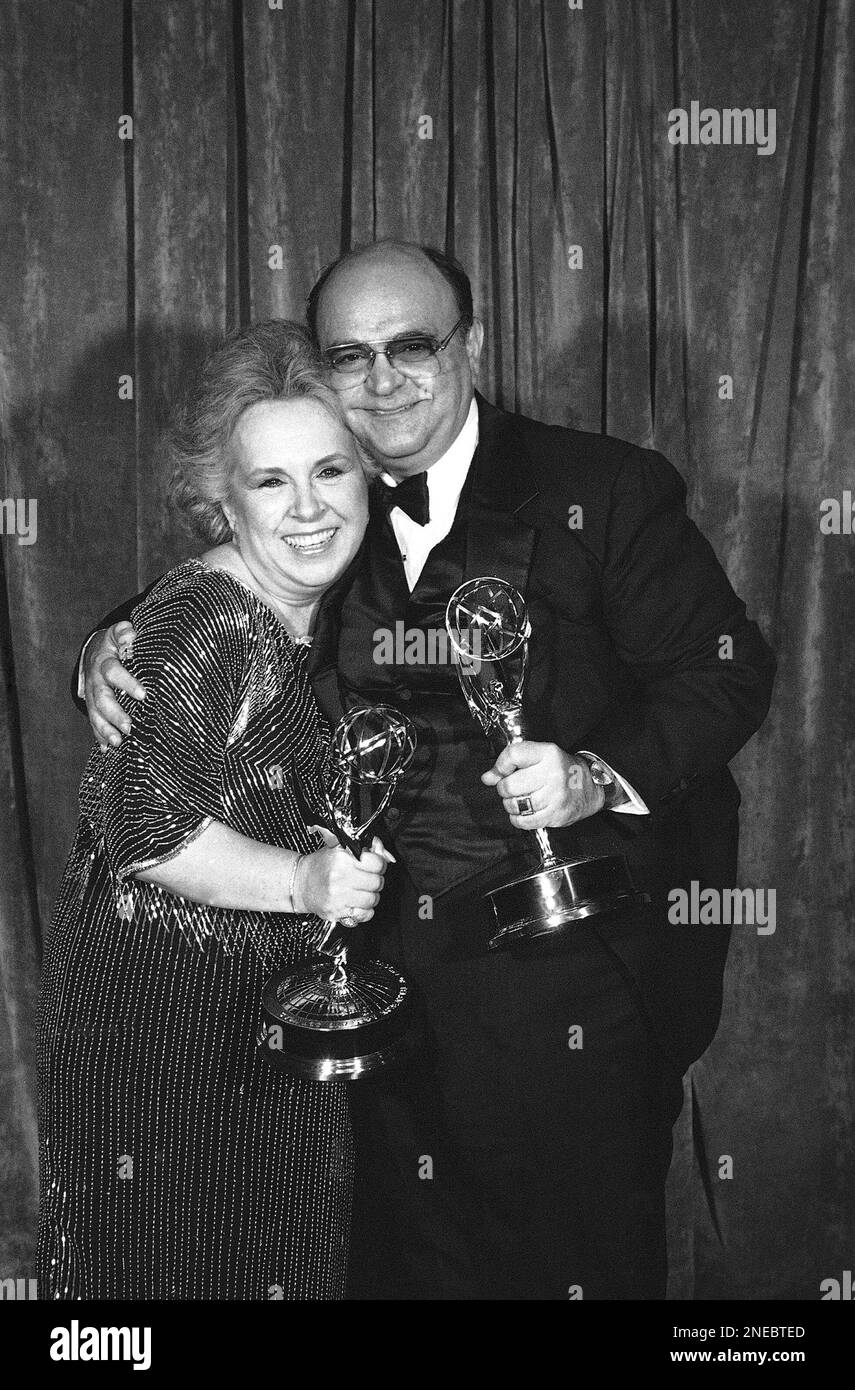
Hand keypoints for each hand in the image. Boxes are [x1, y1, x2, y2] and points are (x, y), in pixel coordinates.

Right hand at [84, 622, 145, 749]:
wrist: (93, 650)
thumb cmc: (115, 643)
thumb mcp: (119, 633)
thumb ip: (125, 633)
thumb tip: (131, 635)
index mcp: (105, 661)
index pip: (114, 672)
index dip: (127, 683)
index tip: (143, 695)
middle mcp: (95, 680)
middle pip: (102, 698)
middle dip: (114, 714)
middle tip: (129, 727)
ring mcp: (91, 695)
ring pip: (95, 713)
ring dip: (105, 729)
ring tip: (117, 742)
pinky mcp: (92, 705)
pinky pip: (94, 721)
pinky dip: (99, 736)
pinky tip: (106, 749)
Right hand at [296, 830, 392, 923]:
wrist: (300, 883)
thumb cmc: (322, 865)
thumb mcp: (341, 849)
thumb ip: (368, 849)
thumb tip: (388, 857)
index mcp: (342, 858)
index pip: (377, 863)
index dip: (379, 864)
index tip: (374, 865)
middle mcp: (340, 877)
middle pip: (376, 882)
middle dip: (375, 880)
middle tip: (366, 879)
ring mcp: (338, 896)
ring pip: (372, 899)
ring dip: (371, 896)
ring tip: (361, 891)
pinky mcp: (337, 912)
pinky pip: (364, 914)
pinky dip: (365, 910)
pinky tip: (356, 903)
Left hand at [481, 741, 604, 829]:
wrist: (590, 787)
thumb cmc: (560, 770)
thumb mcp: (539, 756)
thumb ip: (511, 762)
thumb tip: (487, 777)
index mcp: (548, 753)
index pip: (512, 755)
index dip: (501, 765)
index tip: (502, 771)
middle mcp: (552, 774)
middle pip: (509, 785)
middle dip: (504, 788)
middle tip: (513, 788)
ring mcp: (555, 796)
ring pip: (515, 804)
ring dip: (511, 804)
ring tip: (520, 799)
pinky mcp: (556, 815)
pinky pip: (524, 821)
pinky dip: (518, 819)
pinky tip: (524, 811)